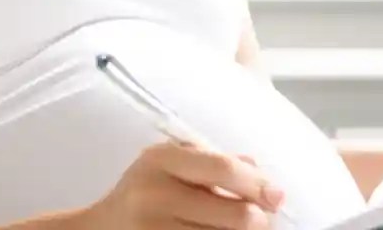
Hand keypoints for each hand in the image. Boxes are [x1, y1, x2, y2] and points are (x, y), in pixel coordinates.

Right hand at [82, 140, 286, 228]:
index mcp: (161, 160)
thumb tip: (259, 170)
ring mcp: (156, 229)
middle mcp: (156, 194)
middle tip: (264, 220)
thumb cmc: (146, 190)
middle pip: (234, 214)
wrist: (104, 227)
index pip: (222, 168)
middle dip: (259, 220)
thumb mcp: (171, 163)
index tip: (278, 195)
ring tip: (240, 229)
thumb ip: (213, 161)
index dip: (257, 184)